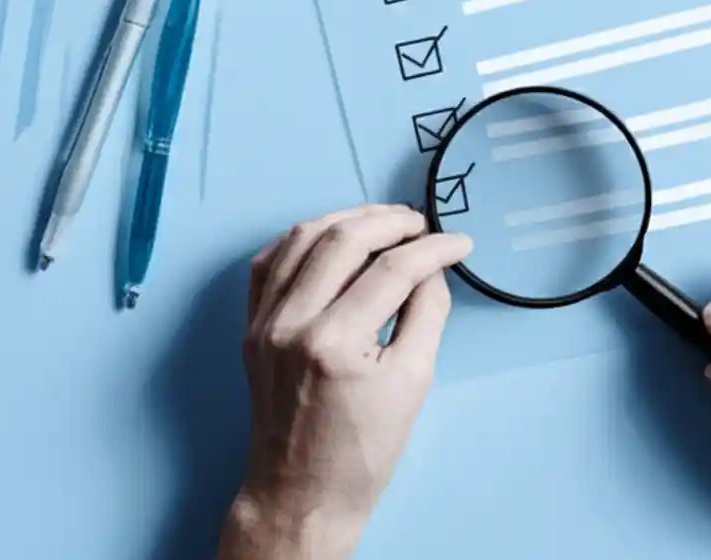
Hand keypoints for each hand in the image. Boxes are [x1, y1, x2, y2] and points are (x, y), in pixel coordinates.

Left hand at [218, 205, 471, 559]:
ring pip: (301, 238)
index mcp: (335, 344)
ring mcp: (263, 323)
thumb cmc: (365, 449)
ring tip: (384, 222)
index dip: (432, 248)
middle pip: (343, 240)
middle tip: (421, 224)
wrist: (303, 492)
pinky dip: (304, 239)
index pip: (392, 270)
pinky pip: (271, 262)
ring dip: (347, 219)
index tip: (459, 242)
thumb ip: (427, 313)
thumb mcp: (414, 381)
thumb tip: (430, 267)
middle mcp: (291, 324)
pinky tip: (333, 237)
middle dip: (390, 222)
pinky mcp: (251, 327)